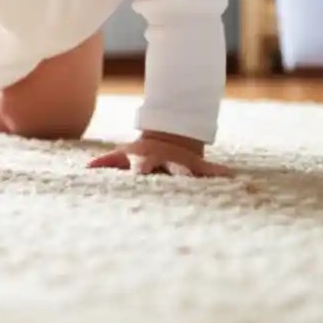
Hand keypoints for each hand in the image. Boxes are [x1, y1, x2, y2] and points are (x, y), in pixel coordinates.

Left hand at [87, 130, 231, 177]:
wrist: (169, 136)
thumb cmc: (141, 151)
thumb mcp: (123, 154)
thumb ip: (106, 162)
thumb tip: (85, 168)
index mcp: (147, 160)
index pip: (142, 167)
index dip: (141, 172)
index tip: (139, 178)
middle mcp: (167, 163)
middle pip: (171, 170)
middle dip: (177, 177)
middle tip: (182, 183)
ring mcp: (184, 164)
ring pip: (194, 172)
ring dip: (203, 179)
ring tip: (217, 186)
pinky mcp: (199, 166)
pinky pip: (214, 172)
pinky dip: (224, 175)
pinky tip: (238, 180)